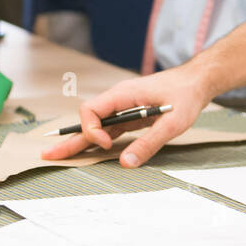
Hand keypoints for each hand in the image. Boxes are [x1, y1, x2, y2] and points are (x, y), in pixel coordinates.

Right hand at [41, 63, 210, 167]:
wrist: (197, 81)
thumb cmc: (186, 95)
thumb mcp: (172, 122)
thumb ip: (149, 143)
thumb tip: (126, 163)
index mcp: (123, 95)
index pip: (91, 111)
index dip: (92, 130)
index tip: (106, 144)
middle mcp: (119, 100)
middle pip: (88, 120)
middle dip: (69, 138)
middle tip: (48, 154)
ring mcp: (124, 108)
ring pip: (97, 127)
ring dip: (81, 142)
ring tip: (61, 156)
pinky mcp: (131, 115)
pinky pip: (110, 129)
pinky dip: (98, 141)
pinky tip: (89, 152)